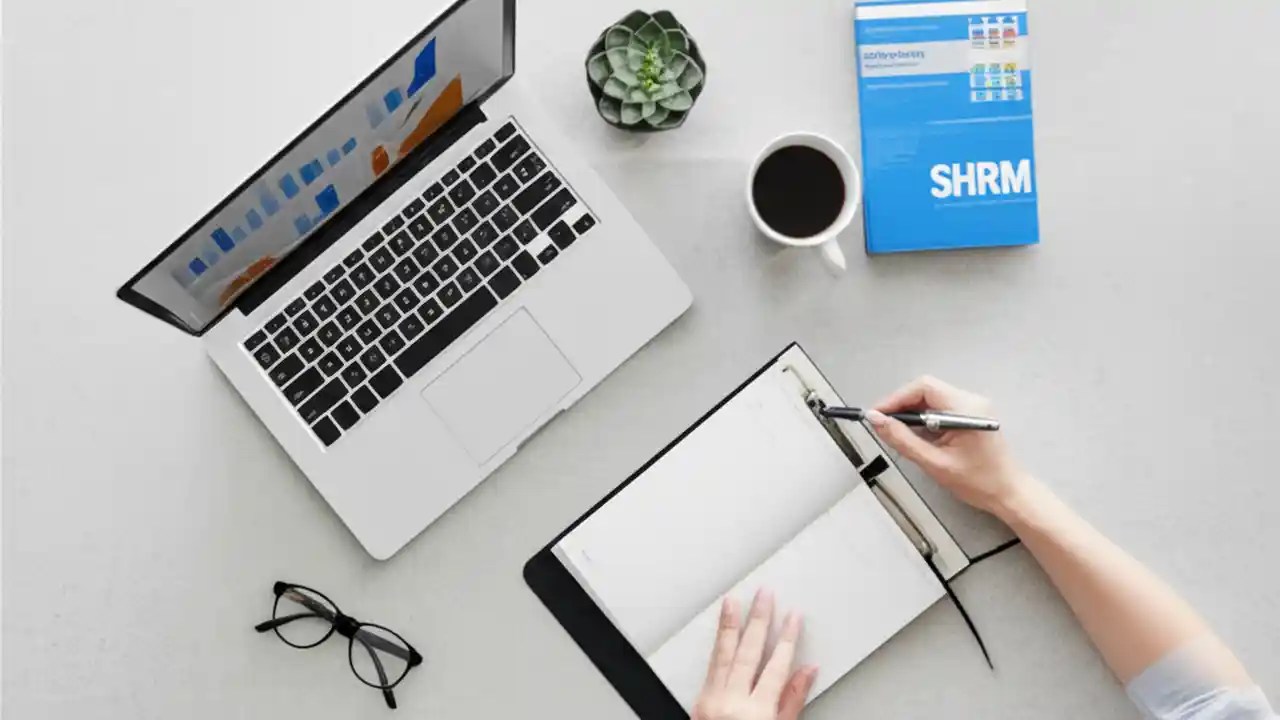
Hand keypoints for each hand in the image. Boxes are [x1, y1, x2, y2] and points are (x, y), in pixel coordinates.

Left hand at [692, 590, 817, 719]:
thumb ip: (792, 701)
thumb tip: (807, 671)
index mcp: (756, 713)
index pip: (776, 667)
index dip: (787, 639)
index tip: (793, 617)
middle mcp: (731, 702)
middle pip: (747, 653)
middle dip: (758, 621)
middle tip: (764, 596)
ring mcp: (711, 700)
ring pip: (723, 655)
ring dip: (729, 625)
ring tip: (732, 602)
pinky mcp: (699, 701)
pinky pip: (710, 666)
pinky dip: (717, 646)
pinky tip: (721, 632)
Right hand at [867, 376, 1028, 516]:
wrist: (1009, 493)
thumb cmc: (978, 482)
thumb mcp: (934, 463)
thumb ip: (903, 440)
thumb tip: (877, 421)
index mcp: (965, 409)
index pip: (923, 387)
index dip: (896, 398)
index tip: (877, 414)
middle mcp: (971, 401)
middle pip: (926, 390)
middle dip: (901, 405)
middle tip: (882, 424)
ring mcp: (973, 407)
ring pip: (931, 399)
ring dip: (912, 413)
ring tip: (897, 433)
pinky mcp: (971, 415)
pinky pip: (940, 409)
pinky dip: (924, 419)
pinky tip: (916, 436)